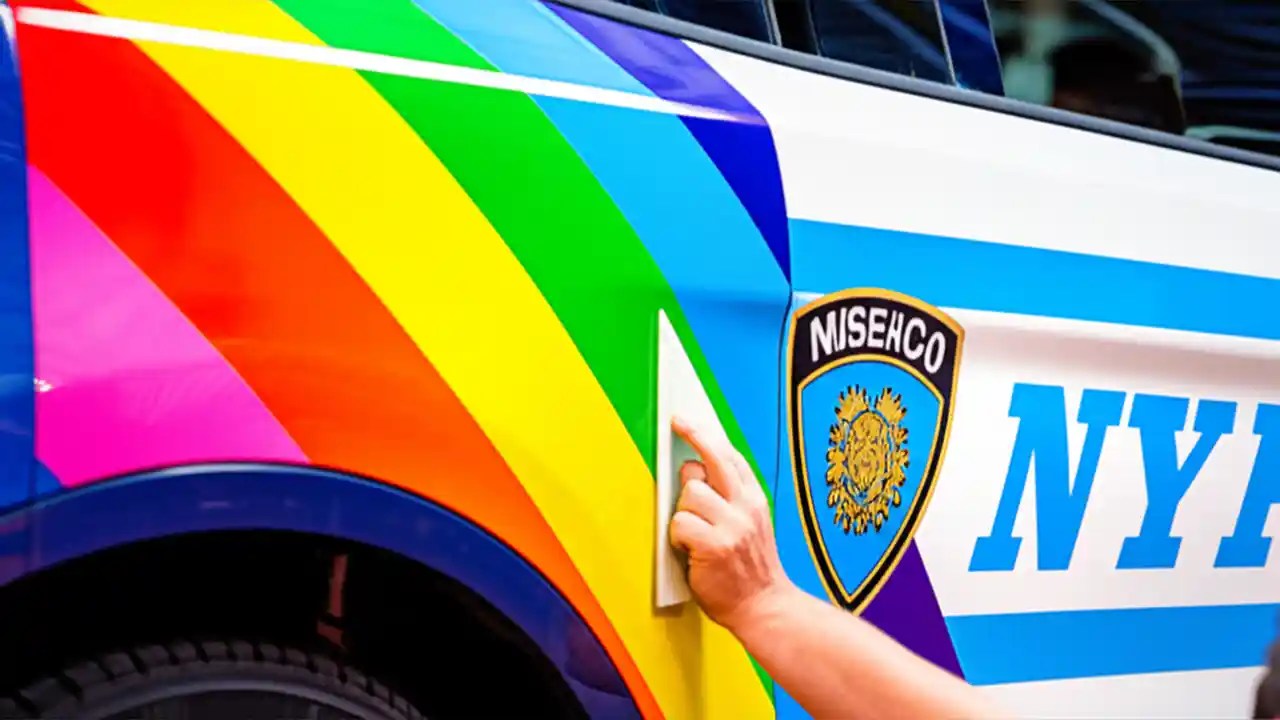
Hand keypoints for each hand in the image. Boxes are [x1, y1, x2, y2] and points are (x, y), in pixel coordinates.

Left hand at [669, 416, 792, 632]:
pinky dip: (678, 535)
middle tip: (674, 425)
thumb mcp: (752, 525)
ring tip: (692, 530)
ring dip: (683, 509)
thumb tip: (693, 469)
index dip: (704, 434)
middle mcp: (746, 507)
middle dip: (690, 437)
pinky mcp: (714, 544)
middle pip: (712, 457)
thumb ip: (730, 498)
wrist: (765, 607)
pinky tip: (688, 548)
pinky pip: (679, 522)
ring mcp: (731, 525)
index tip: (685, 420)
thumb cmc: (750, 569)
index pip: (730, 455)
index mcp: (755, 500)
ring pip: (690, 491)